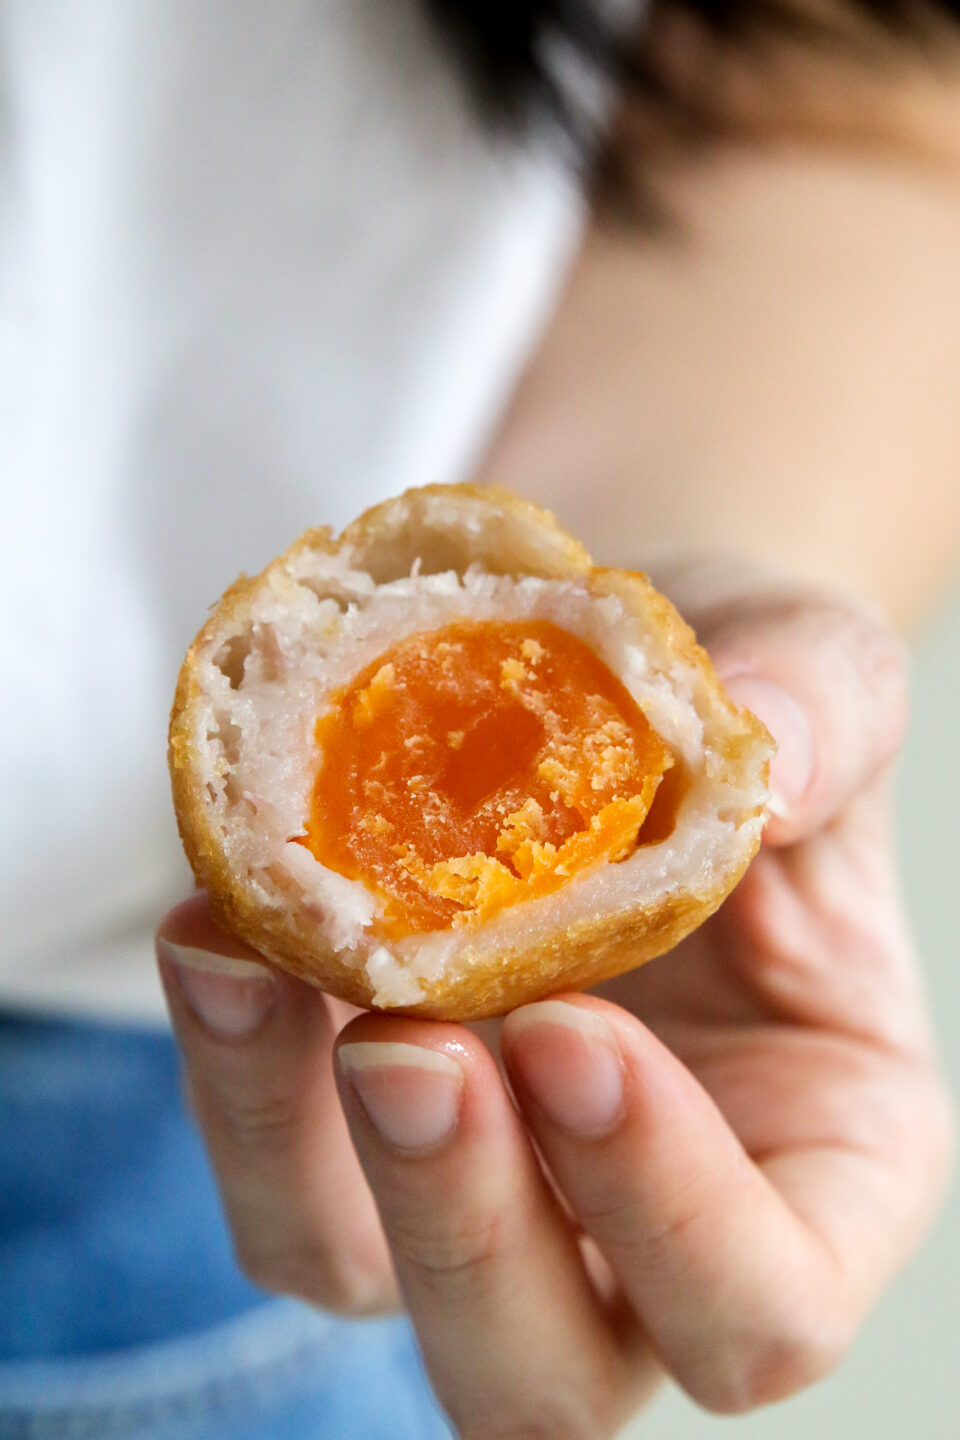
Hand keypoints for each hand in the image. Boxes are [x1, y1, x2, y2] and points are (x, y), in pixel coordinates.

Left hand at [157, 566, 953, 1439]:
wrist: (604, 668)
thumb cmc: (741, 696)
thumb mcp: (820, 674)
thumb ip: (823, 716)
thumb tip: (764, 769)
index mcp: (813, 1157)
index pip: (764, 1300)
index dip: (674, 1217)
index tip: (573, 1037)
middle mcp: (635, 1218)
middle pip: (540, 1371)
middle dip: (460, 1226)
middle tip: (406, 1048)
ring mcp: (480, 1180)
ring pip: (359, 1277)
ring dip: (289, 1146)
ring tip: (256, 964)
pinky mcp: (348, 1120)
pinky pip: (270, 1157)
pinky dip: (225, 1058)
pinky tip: (214, 926)